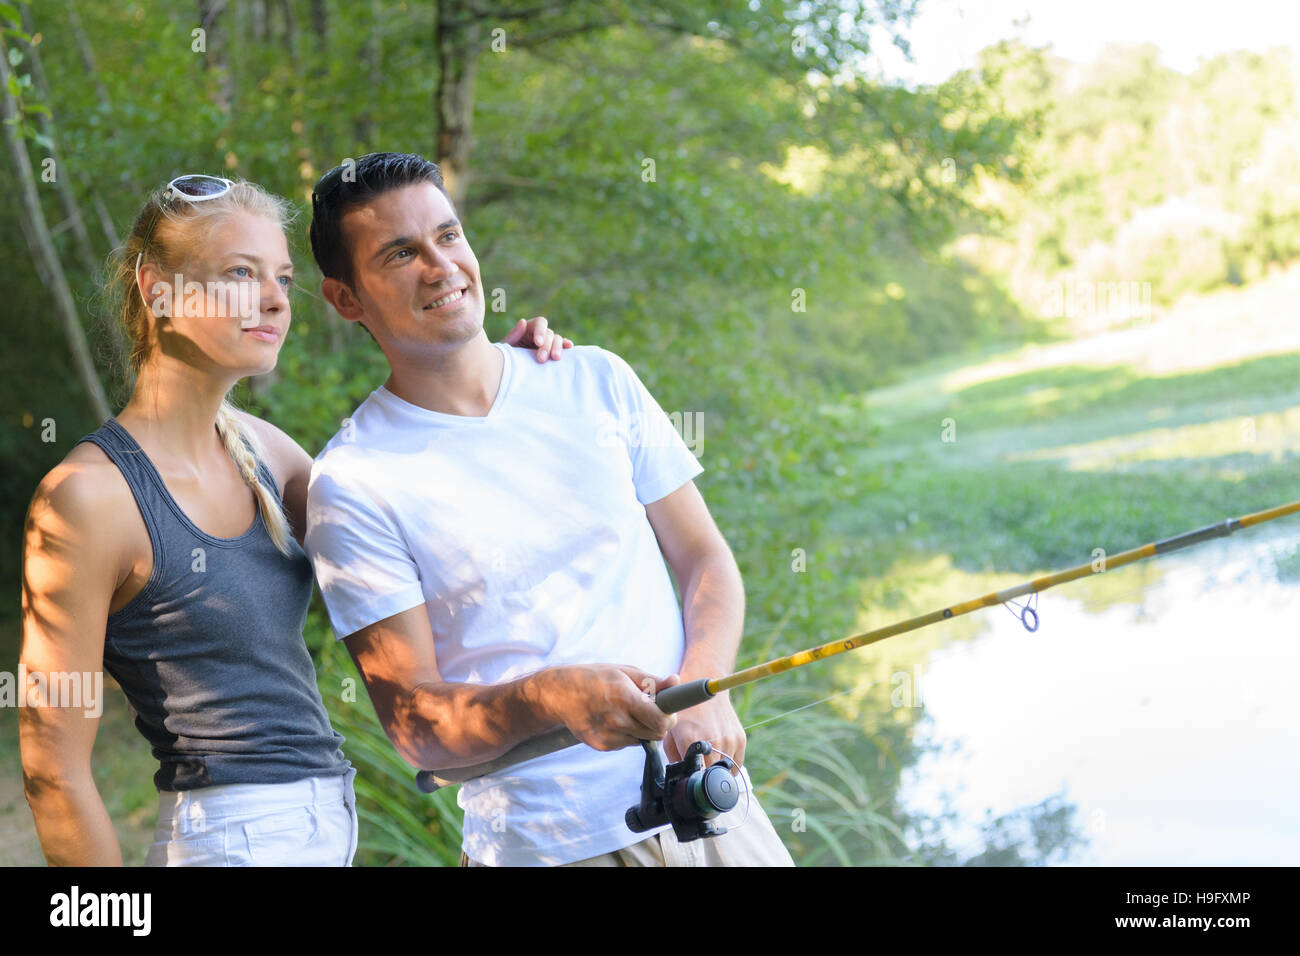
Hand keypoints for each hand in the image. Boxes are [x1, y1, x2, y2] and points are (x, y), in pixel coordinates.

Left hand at [500, 315, 572, 362]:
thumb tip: (523, 321)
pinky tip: (569, 348)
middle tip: (541, 359)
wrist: (509, 374)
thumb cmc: (505, 359)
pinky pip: (563, 346)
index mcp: (529, 328)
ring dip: (557, 348)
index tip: (538, 343)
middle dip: (547, 346)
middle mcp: (540, 334)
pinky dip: (566, 345)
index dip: (541, 331)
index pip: (540, 323)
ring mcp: (548, 343)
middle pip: (549, 333)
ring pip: (558, 339)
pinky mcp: (553, 352)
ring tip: (555, 359)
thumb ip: (513, 335)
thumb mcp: (505, 348)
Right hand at [533, 664, 677, 750]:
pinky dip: (627, 733)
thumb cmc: (595, 677)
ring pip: (643, 740)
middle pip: (656, 734)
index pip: (661, 721)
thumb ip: (653, 681)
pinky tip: (614, 719)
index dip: (670, 717)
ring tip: (628, 711)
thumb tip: (677, 682)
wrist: (559, 693)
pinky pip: (627, 743)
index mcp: (625, 698)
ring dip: (642, 728)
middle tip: (653, 710)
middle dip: (660, 723)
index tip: (669, 710)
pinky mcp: (601, 746)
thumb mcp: (624, 671)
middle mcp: (617, 720)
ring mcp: (608, 736)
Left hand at [664, 690, 744, 771]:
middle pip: (710, 776)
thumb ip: (674, 757)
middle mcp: (712, 741)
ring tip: (709, 755)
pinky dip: (729, 765)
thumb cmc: (685, 711)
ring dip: (717, 769)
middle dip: (703, 775)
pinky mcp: (740, 739)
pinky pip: (737, 765)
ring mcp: (728, 740)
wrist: (707, 688)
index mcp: (690, 739)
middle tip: (698, 765)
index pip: (694, 776)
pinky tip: (720, 754)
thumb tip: (680, 778)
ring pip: (725, 772)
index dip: (691, 780)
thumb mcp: (670, 732)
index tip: (689, 776)